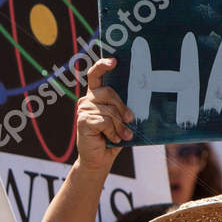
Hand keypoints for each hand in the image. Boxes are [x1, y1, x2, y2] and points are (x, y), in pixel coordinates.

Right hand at [75, 58, 132, 172]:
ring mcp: (83, 110)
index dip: (102, 65)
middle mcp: (87, 99)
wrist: (99, 159)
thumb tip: (139, 98)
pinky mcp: (82, 121)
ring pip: (109, 110)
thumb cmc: (112, 137)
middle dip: (122, 107)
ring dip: (120, 126)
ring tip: (122, 136)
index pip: (95, 75)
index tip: (114, 61)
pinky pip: (105, 121)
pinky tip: (112, 139)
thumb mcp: (120, 119)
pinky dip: (113, 132)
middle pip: (108, 92)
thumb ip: (123, 107)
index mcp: (96, 95)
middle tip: (130, 120)